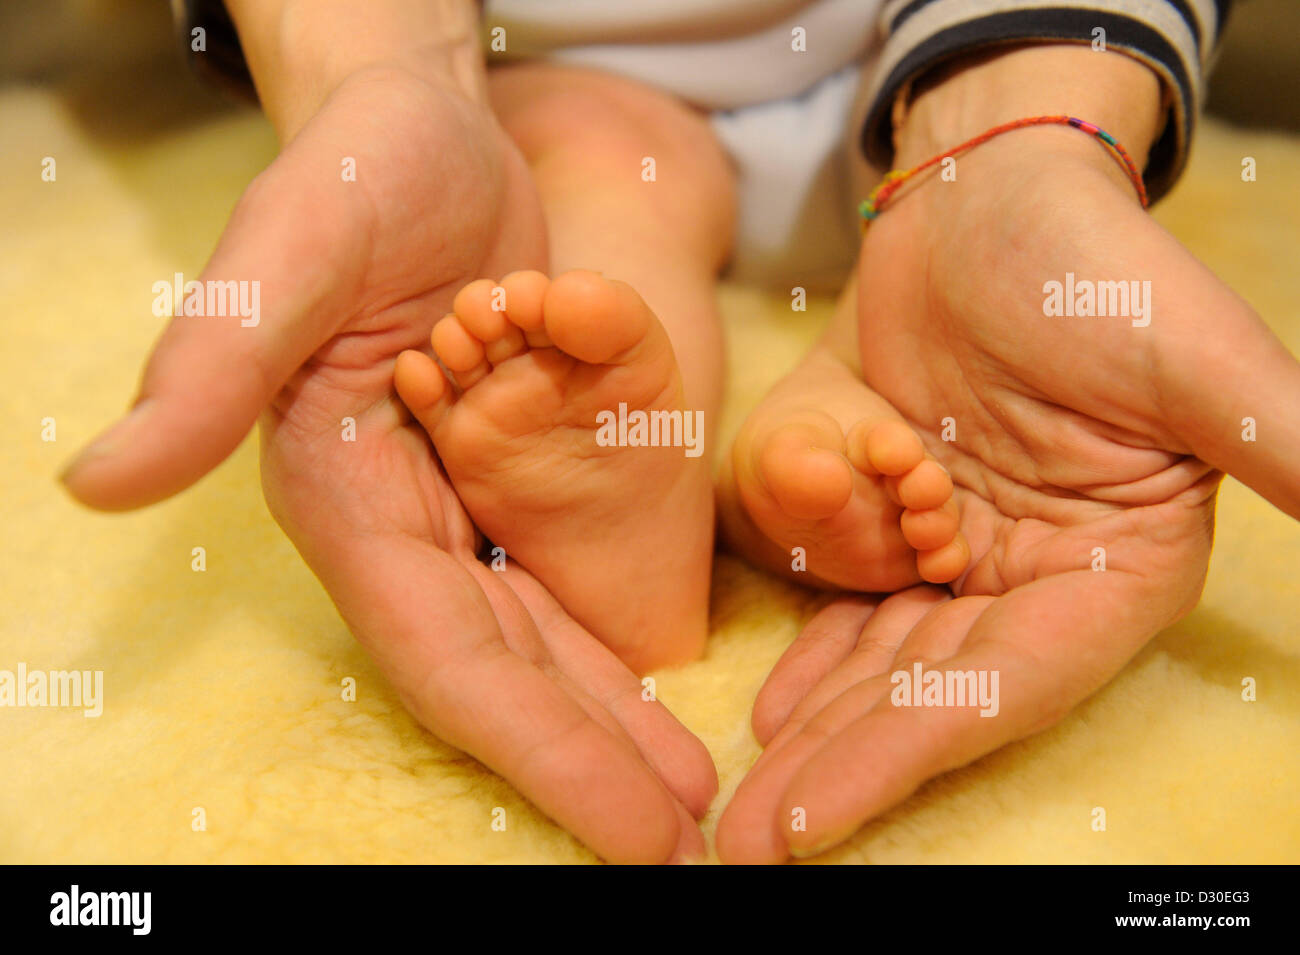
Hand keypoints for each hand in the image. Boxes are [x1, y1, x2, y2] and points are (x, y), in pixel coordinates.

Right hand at [59, 2, 716, 861]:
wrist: (423, 128)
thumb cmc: (352, 171)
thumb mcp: (287, 246)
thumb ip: (212, 363)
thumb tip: (100, 481)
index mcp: (346, 497)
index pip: (447, 654)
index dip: (537, 747)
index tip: (626, 824)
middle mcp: (401, 518)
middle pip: (502, 668)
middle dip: (587, 757)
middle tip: (683, 838)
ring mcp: (458, 498)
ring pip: (538, 635)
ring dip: (606, 717)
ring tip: (684, 791)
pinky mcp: (507, 467)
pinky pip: (559, 573)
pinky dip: (607, 638)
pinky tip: (659, 687)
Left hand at [717, 46, 1299, 861]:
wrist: (989, 197)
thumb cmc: (1093, 264)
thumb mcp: (1194, 357)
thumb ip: (1276, 446)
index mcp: (1113, 571)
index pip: (1001, 687)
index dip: (906, 755)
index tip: (810, 818)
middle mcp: (1034, 577)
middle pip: (926, 694)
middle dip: (837, 768)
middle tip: (742, 841)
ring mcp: (960, 549)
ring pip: (881, 658)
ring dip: (815, 727)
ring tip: (737, 793)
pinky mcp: (899, 511)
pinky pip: (849, 598)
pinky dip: (812, 651)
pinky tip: (774, 701)